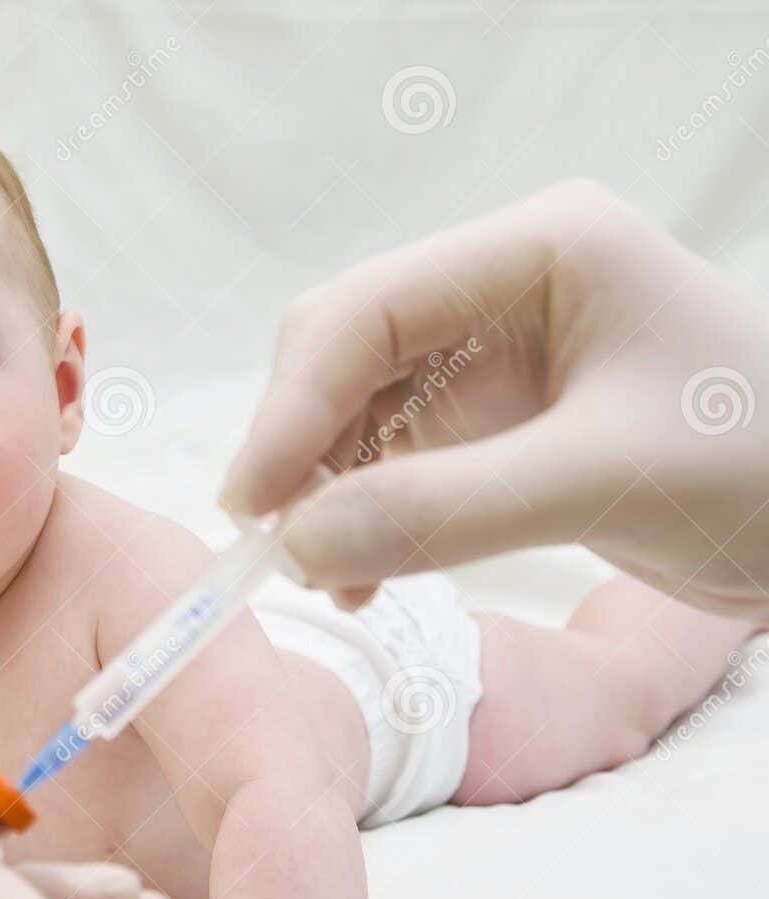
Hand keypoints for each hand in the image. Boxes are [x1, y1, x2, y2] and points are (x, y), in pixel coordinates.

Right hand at [221, 180, 768, 621]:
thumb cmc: (759, 467)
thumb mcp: (602, 480)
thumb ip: (445, 510)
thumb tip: (298, 547)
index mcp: (540, 249)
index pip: (369, 309)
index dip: (293, 403)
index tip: (250, 500)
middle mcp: (504, 288)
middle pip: (348, 352)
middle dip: (302, 446)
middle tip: (273, 542)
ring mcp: (497, 355)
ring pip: (361, 411)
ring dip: (328, 493)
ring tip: (327, 578)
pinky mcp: (498, 421)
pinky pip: (396, 461)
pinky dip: (366, 518)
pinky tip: (363, 578)